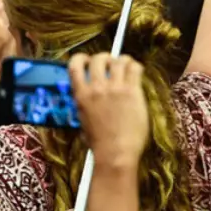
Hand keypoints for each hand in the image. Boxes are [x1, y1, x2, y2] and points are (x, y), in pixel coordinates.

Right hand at [68, 54, 149, 169]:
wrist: (115, 153)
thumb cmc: (99, 142)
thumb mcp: (83, 119)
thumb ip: (86, 102)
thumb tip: (90, 92)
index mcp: (81, 95)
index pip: (75, 64)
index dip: (82, 58)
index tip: (88, 61)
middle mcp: (97, 88)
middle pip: (99, 58)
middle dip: (105, 58)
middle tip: (110, 65)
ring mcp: (115, 88)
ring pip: (118, 60)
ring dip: (121, 61)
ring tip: (125, 68)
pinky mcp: (132, 91)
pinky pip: (134, 68)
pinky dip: (135, 66)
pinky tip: (135, 73)